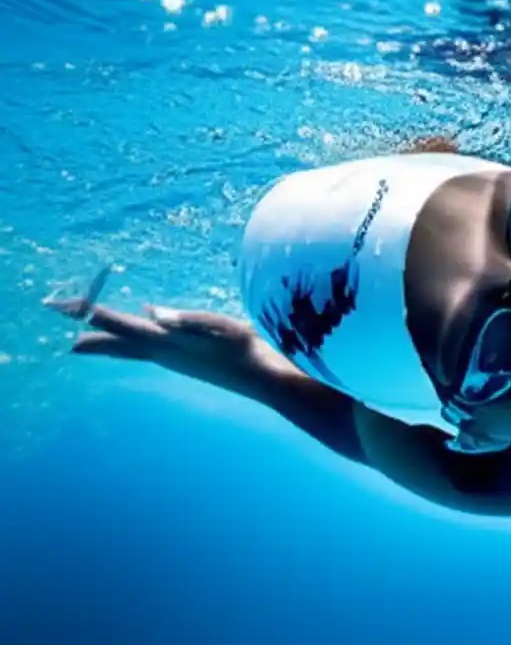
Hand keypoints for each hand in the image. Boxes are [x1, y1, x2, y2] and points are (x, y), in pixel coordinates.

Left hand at [44, 297, 285, 392]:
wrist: (267, 379)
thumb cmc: (247, 349)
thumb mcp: (218, 326)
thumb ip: (186, 319)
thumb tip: (152, 312)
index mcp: (169, 344)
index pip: (125, 326)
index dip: (97, 315)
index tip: (68, 307)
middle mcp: (167, 354)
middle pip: (121, 346)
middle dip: (94, 340)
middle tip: (67, 340)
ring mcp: (178, 360)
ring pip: (133, 350)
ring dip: (110, 344)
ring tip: (90, 342)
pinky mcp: (190, 361)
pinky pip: (151, 350)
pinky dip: (136, 342)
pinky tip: (149, 332)